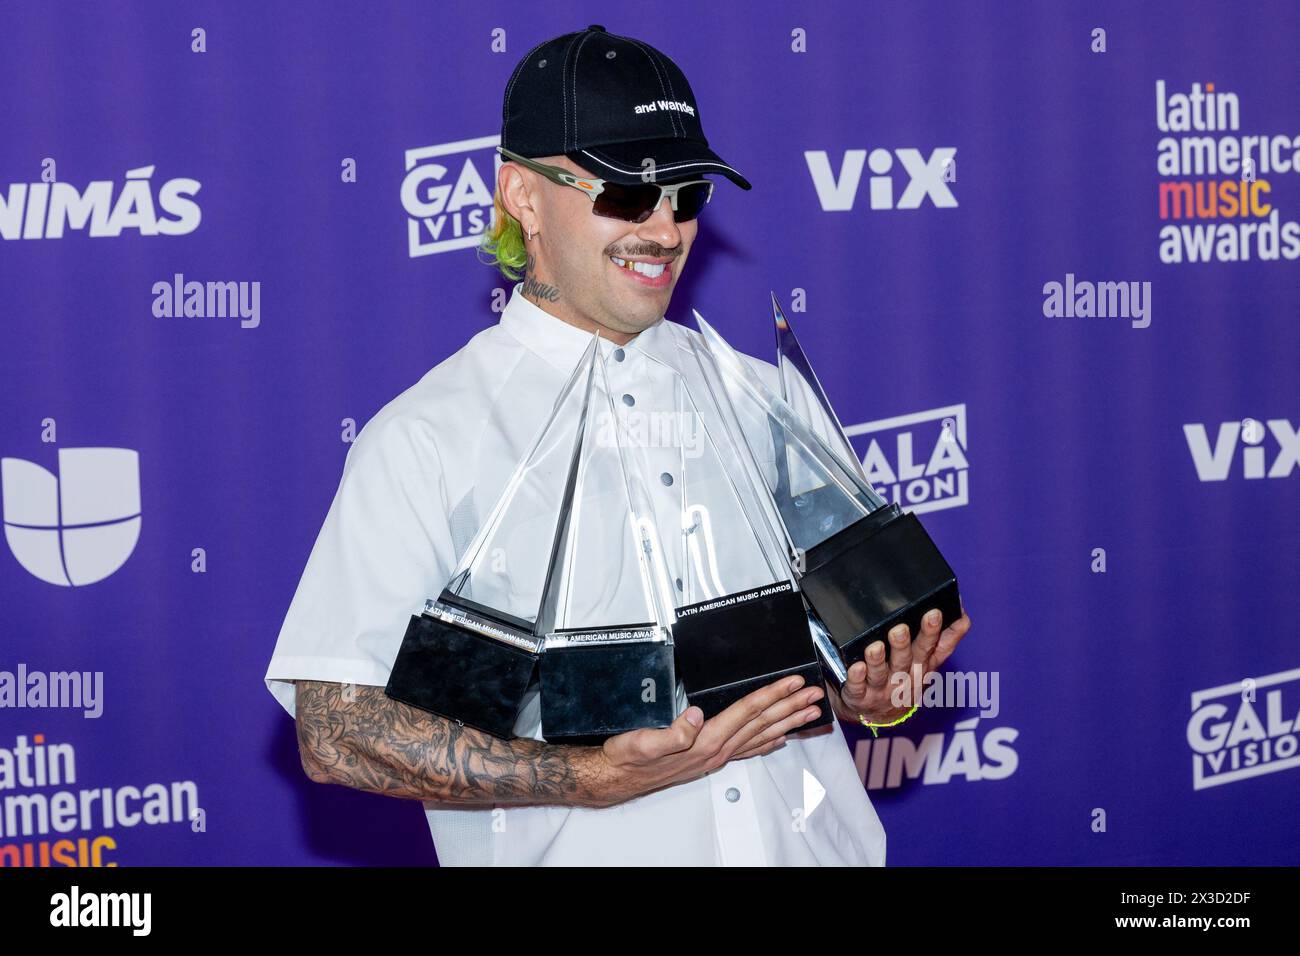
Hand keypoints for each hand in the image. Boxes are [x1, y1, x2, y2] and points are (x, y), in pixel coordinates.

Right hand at [591, 674, 824, 805]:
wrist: (618, 777)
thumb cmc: (630, 758)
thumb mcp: (644, 742)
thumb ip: (673, 733)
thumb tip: (696, 717)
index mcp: (705, 741)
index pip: (747, 711)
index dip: (772, 694)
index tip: (793, 682)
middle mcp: (716, 750)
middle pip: (762, 722)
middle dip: (790, 706)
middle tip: (814, 694)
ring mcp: (716, 756)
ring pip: (761, 735)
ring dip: (788, 722)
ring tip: (809, 713)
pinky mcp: (710, 758)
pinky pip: (748, 748)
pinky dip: (768, 740)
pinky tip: (779, 737)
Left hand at [828, 603, 971, 725]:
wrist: (880, 715)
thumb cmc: (905, 679)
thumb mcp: (928, 662)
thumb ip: (945, 639)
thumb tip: (961, 611)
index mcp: (922, 666)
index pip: (934, 649)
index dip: (936, 632)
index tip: (935, 613)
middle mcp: (904, 678)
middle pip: (905, 660)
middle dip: (903, 644)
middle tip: (899, 628)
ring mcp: (882, 690)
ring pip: (880, 674)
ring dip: (877, 661)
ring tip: (875, 647)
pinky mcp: (860, 697)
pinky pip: (858, 688)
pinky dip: (857, 678)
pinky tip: (856, 667)